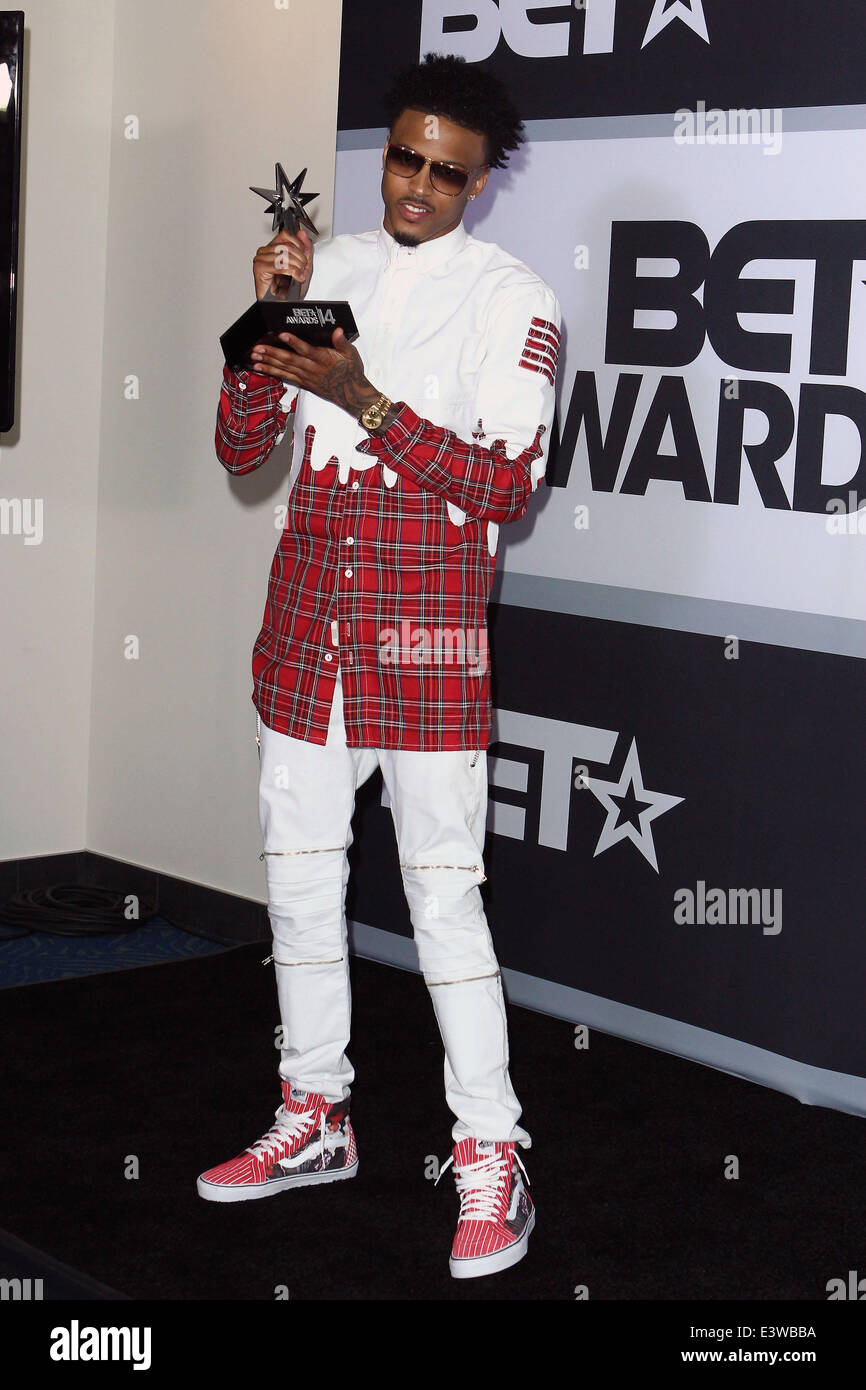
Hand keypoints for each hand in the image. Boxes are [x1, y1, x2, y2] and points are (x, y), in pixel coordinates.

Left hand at [249, 327, 380, 417]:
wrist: (351, 395)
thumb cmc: (351, 372)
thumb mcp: (351, 355)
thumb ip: (342, 343)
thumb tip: (337, 330)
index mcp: (324, 360)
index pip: (307, 350)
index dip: (294, 342)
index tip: (281, 335)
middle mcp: (313, 369)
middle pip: (290, 360)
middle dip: (272, 353)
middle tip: (257, 348)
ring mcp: (306, 377)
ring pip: (284, 369)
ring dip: (268, 362)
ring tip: (254, 357)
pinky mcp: (303, 382)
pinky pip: (285, 377)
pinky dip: (272, 372)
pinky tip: (261, 368)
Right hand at [253, 225, 312, 300]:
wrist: (281, 304)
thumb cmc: (288, 291)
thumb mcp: (303, 266)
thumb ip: (304, 249)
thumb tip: (302, 234)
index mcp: (273, 248)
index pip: (285, 234)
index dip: (299, 244)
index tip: (304, 256)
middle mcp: (265, 252)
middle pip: (286, 245)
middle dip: (300, 259)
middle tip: (302, 269)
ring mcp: (260, 259)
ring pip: (284, 255)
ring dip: (297, 267)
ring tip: (299, 275)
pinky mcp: (259, 268)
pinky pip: (280, 265)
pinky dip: (292, 272)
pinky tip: (295, 278)